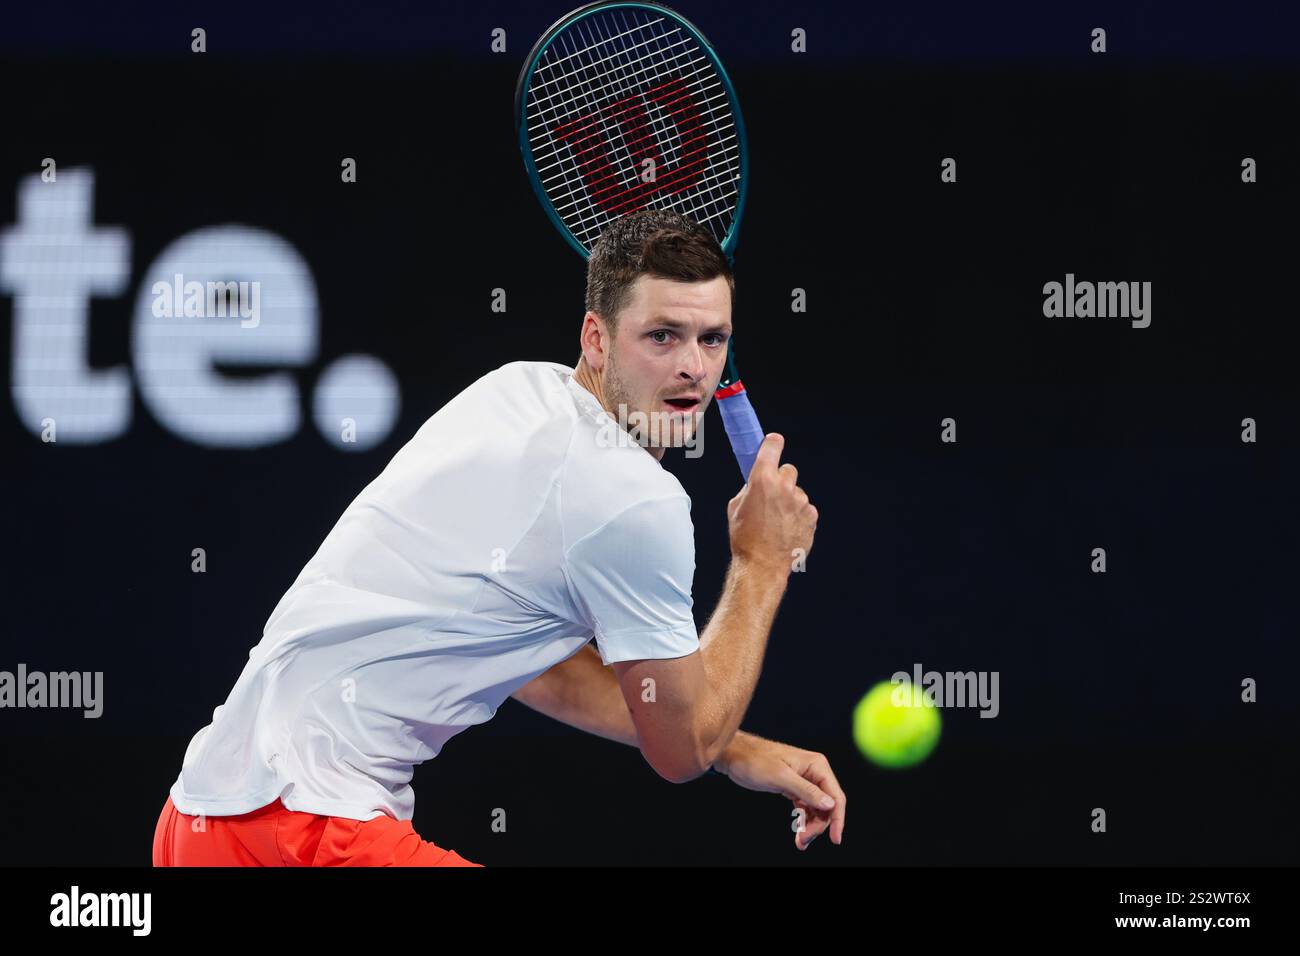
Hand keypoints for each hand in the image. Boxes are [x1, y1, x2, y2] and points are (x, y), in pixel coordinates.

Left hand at [713, 732, 845, 850]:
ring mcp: (805, 780)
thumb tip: (830, 804)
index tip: (835, 840)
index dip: (838, 819)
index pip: (836, 796)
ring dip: (811, 827)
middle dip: (818, 825)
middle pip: (827, 806)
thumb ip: (806, 791)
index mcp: (817, 765)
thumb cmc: (755, 760)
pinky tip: (799, 833)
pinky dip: (804, 821)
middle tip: (803, 841)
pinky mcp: (794, 787)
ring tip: (800, 842)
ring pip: (817, 809)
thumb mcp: (781, 777)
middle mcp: (815, 772)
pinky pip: (806, 807)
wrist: (735, 755)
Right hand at [726, 434, 817, 577]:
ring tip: (777, 521)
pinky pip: (805, 509)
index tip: (774, 442)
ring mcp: (801, 502)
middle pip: (788, 470)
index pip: (772, 447)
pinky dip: (798, 515)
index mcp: (762, 479)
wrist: (762, 565)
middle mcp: (784, 487)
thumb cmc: (744, 538)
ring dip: (789, 501)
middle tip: (772, 496)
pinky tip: (786, 529)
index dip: (773, 444)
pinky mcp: (811, 516)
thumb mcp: (735, 507)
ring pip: (797, 492)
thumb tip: (756, 484)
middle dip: (780, 479)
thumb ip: (749, 489)